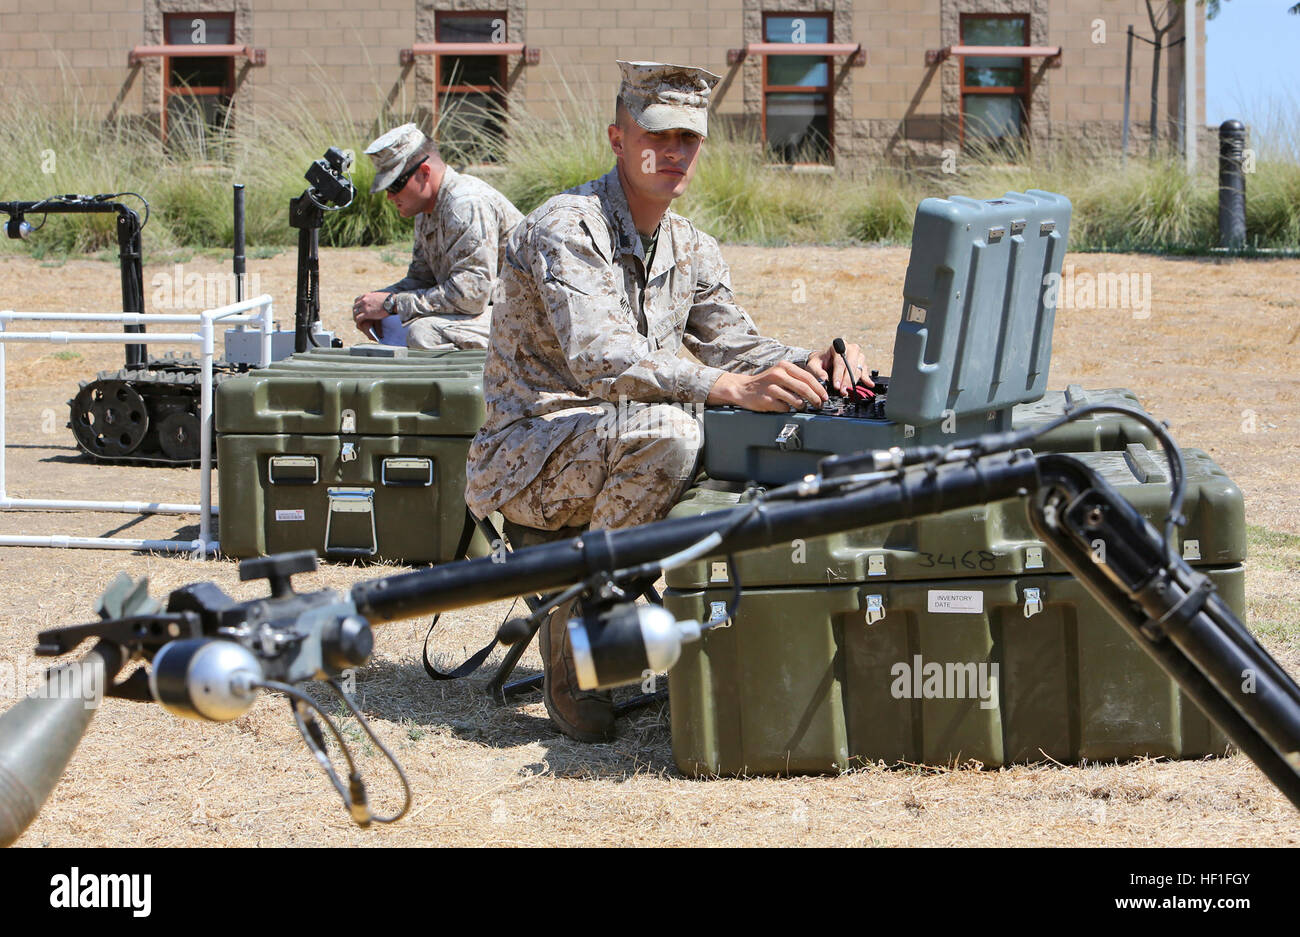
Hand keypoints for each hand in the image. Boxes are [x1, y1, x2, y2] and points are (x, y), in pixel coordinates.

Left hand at [352, 292, 391, 339]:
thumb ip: (374, 298)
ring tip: (358, 321)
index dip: (357, 305)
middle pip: (355, 306)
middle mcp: (364, 300)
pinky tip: (359, 324)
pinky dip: (358, 321)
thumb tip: (376, 300)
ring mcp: (364, 307)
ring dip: (356, 317)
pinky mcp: (367, 313)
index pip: (357, 300)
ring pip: (355, 313)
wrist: (392, 302)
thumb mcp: (378, 295)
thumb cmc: (389, 299)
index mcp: (366, 295)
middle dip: (355, 312)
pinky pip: (358, 318)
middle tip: (357, 316)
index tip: (358, 309)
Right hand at [707, 360, 828, 411]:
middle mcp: (777, 374)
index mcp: (783, 366)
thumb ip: (795, 378)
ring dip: (803, 406)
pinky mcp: (766, 400)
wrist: (742, 389)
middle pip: (804, 388)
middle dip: (815, 398)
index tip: (825, 396)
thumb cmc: (765, 383)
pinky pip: (785, 407)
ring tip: (803, 407)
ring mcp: (771, 387)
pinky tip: (785, 407)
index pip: (807, 377)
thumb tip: (817, 388)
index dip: (819, 388)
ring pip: (796, 400)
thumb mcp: (780, 373)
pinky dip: (788, 409)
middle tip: (820, 404)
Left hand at [806, 341, 872, 396]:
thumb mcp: (812, 365)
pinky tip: (869, 384)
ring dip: (854, 382)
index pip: (840, 361)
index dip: (838, 375)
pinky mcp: (862, 363)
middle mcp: (850, 348)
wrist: (823, 362)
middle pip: (852, 364)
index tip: (836, 386)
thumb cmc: (818, 363)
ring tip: (848, 391)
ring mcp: (857, 355)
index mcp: (838, 346)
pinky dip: (866, 379)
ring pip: (859, 368)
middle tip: (843, 391)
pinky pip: (865, 371)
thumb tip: (825, 379)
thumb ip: (816, 372)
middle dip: (847, 380)